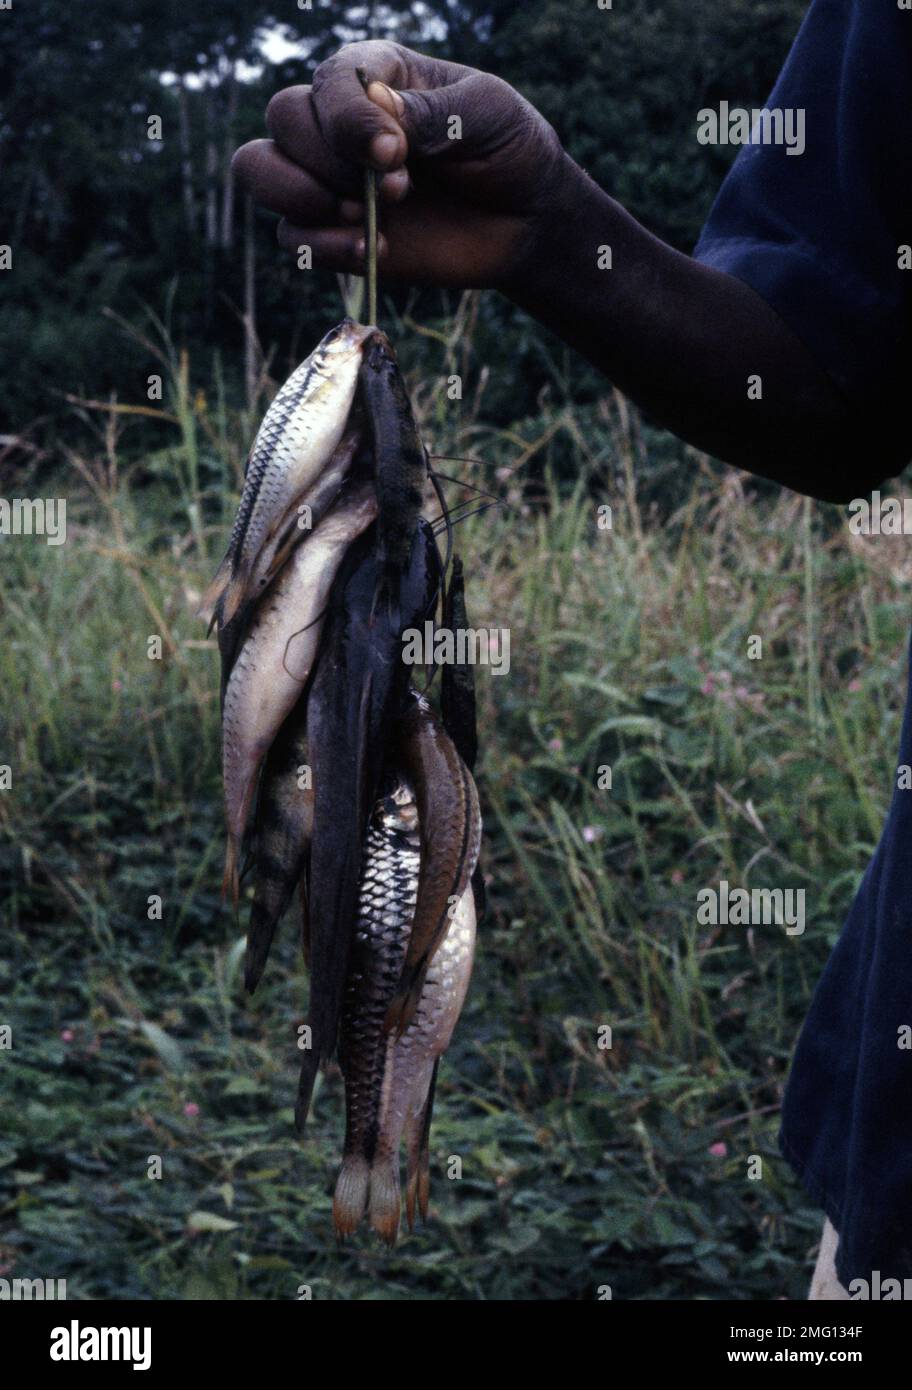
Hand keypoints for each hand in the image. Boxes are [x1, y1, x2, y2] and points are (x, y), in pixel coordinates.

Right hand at [232, 40, 569, 290]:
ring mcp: (330, 178)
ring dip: (302, 195)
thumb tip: (377, 109)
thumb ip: (431, 111)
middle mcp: (340, 121)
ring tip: (365, 217)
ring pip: (258, 170)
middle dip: (332, 160)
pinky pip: (290, 237)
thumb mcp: (485, 114)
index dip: (349, 120)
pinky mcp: (334, 233)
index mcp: (374, 74)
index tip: (397, 153)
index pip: (327, 82)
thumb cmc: (509, 150)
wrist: (525, 220)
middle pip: (282, 119)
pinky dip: (323, 246)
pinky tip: (373, 249)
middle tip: (397, 189)